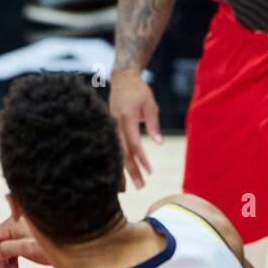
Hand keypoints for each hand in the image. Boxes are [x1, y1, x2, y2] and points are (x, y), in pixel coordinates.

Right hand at [0, 211, 48, 267]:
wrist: (68, 246)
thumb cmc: (50, 245)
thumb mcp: (28, 248)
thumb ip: (9, 248)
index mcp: (9, 225)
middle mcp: (11, 228)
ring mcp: (16, 235)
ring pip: (2, 253)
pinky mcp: (22, 241)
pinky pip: (10, 254)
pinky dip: (10, 266)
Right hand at [108, 69, 161, 188]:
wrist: (122, 78)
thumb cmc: (139, 91)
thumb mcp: (150, 104)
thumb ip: (153, 124)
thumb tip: (159, 144)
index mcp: (126, 116)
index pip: (134, 143)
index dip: (142, 159)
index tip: (150, 172)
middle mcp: (115, 122)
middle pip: (122, 151)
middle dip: (131, 171)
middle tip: (140, 188)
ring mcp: (109, 125)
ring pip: (114, 151)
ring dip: (121, 170)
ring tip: (126, 189)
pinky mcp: (108, 127)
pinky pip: (112, 147)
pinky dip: (115, 161)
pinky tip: (118, 174)